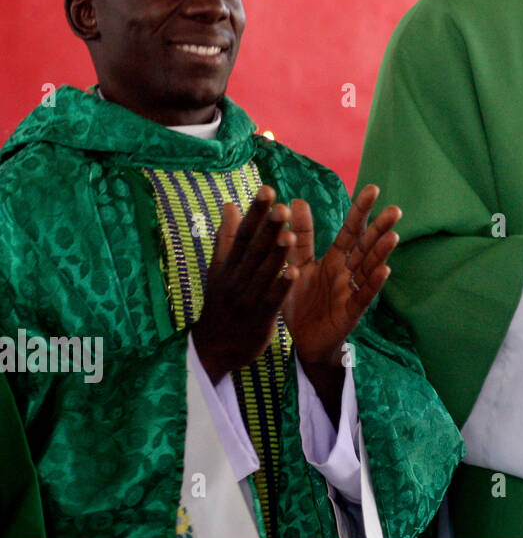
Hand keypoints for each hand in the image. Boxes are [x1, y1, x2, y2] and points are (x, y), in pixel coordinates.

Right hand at [193, 186, 296, 382]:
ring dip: (276, 255)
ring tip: (290, 234)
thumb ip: (228, 237)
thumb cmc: (221, 302)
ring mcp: (247, 299)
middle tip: (282, 206)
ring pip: (263, 273)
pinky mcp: (259, 318)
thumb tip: (230, 205)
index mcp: (228, 265)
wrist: (214, 348)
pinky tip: (294, 272)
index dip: (256, 212)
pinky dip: (281, 286)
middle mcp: (236, 279)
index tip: (267, 189)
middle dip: (268, 228)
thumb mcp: (219, 269)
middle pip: (254, 250)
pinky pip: (271, 300)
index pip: (243, 234)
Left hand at [281, 185, 400, 424]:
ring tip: (393, 236)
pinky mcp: (350, 311)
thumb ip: (301, 237)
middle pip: (366, 246)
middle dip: (380, 228)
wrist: (299, 342)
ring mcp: (352, 291)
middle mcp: (347, 272)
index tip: (373, 188)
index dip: (360, 211)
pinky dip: (374, 283)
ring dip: (381, 253)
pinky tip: (385, 271)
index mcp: (334, 259)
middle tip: (395, 209)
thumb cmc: (301, 303)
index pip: (350, 231)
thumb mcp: (296, 265)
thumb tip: (298, 201)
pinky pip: (364, 296)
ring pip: (369, 268)